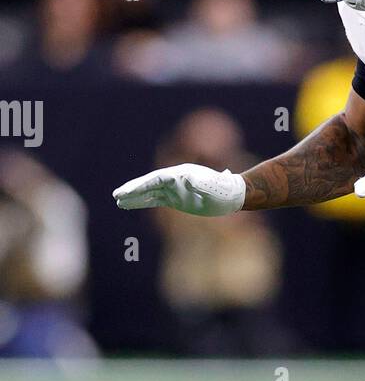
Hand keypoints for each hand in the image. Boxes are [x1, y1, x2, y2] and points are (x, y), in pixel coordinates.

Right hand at [113, 163, 246, 215]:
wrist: (232, 195)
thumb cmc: (222, 191)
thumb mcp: (212, 187)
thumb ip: (199, 183)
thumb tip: (187, 180)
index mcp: (180, 175)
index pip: (155, 180)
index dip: (141, 186)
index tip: (128, 191)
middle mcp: (174, 180)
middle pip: (148, 183)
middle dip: (132, 189)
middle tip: (116, 195)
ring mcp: (174, 189)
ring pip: (150, 192)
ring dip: (134, 196)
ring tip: (117, 200)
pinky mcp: (176, 199)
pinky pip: (155, 200)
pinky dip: (143, 202)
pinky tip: (131, 205)